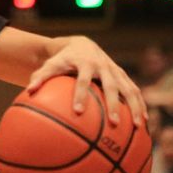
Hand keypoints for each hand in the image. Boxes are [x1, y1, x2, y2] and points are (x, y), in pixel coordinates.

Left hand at [27, 36, 145, 125]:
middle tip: (113, 123)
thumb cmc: (62, 60)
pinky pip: (134, 91)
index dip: (81, 95)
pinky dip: (140, 105)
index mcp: (85, 63)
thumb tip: (28, 92)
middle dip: (113, 105)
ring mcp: (116, 71)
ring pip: (129, 89)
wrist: (82, 45)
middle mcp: (104, 66)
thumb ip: (40, 77)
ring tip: (138, 126)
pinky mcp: (123, 76)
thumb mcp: (50, 65)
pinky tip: (143, 123)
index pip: (83, 80)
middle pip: (111, 86)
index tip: (78, 112)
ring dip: (134, 107)